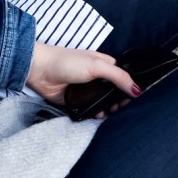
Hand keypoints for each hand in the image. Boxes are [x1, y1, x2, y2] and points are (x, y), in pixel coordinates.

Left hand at [25, 42, 140, 111]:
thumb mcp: (97, 65)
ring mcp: (89, 91)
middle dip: (121, 102)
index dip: (131, 88)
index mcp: (105, 66)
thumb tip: (137, 90)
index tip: (135, 98)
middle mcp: (98, 79)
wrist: (40, 71)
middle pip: (116, 94)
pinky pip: (92, 111)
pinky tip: (98, 115)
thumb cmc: (67, 62)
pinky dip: (97, 114)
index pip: (124, 78)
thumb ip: (118, 77)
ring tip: (109, 112)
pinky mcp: (78, 102)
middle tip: (120, 107)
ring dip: (109, 110)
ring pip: (105, 104)